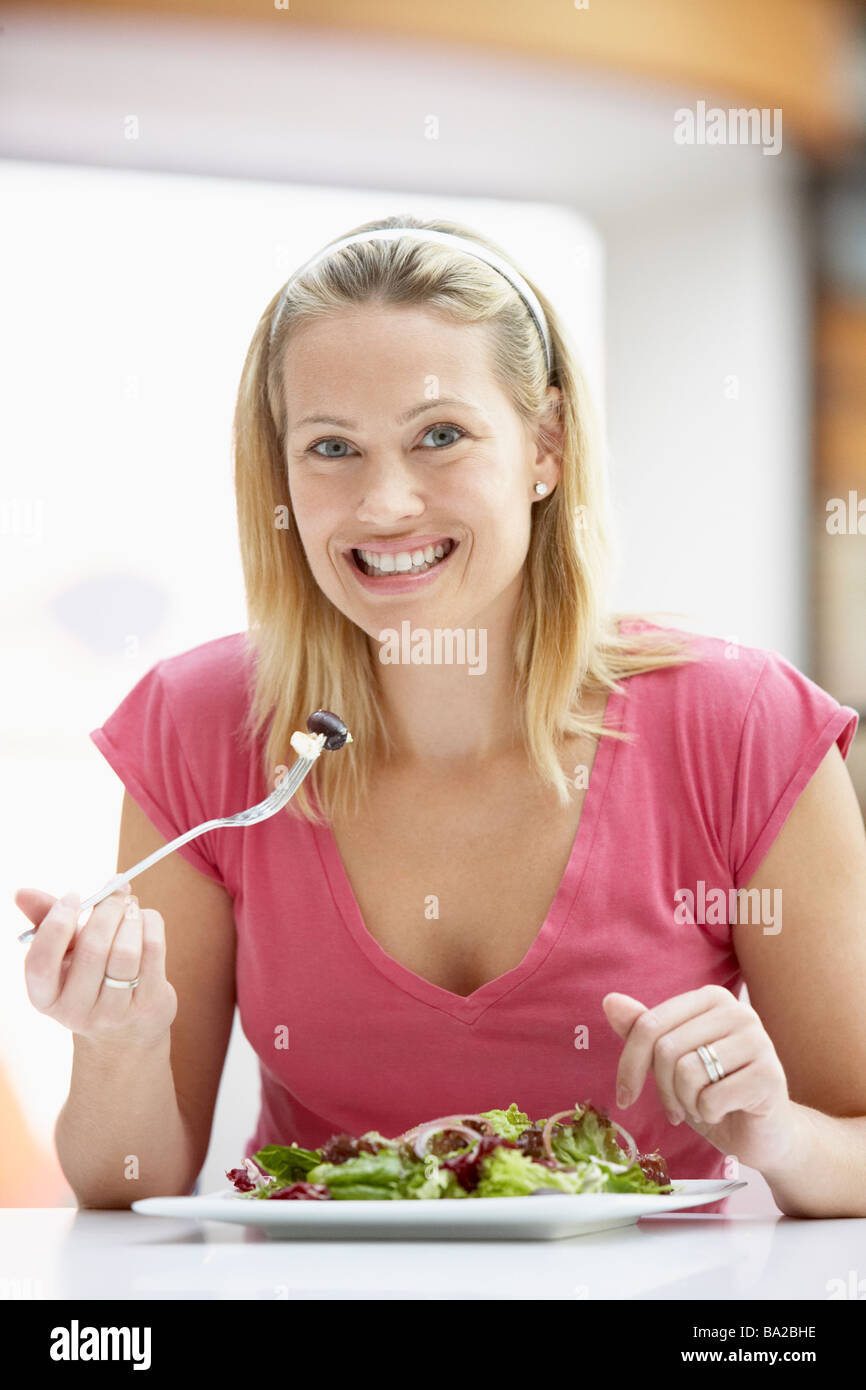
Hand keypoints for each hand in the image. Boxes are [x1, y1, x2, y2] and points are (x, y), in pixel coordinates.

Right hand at [15, 886, 176, 1048]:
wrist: (126, 1026)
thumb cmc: (89, 975)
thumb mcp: (64, 953)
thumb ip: (45, 921)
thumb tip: (21, 892)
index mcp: (45, 997)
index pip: (41, 963)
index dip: (56, 924)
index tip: (73, 895)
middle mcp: (76, 1011)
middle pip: (92, 950)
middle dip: (107, 909)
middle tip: (115, 889)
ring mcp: (114, 1012)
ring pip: (125, 951)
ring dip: (131, 916)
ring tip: (130, 906)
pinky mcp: (148, 1005)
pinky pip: (152, 951)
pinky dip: (151, 924)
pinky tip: (145, 920)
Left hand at [602, 985, 797, 1175]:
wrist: (763, 1133)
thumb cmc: (712, 1093)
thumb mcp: (670, 1064)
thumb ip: (642, 1031)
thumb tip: (610, 1001)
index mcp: (710, 998)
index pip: (648, 1025)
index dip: (629, 1065)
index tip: (624, 1096)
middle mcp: (737, 1010)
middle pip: (666, 1049)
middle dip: (663, 1089)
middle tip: (677, 1107)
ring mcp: (758, 1040)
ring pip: (687, 1071)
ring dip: (687, 1102)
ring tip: (704, 1106)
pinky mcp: (769, 1074)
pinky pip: (711, 1097)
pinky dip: (709, 1114)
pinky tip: (725, 1112)